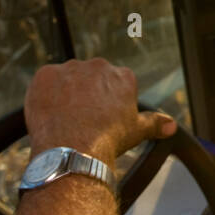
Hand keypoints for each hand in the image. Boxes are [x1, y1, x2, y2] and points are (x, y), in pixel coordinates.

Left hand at [25, 58, 175, 167]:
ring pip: (65, 78)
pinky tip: (47, 114)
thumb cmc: (108, 140)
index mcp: (122, 76)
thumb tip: (171, 126)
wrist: (74, 148)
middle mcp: (97, 66)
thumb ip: (155, 123)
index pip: (113, 84)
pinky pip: (43, 82)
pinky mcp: (45, 74)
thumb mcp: (136, 131)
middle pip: (89, 78)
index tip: (99, 119)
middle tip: (80, 120)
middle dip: (85, 94)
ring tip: (62, 120)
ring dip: (63, 93)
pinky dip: (43, 95)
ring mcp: (70, 68)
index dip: (105, 103)